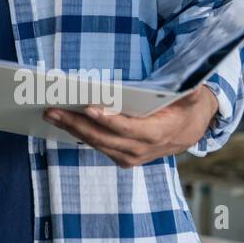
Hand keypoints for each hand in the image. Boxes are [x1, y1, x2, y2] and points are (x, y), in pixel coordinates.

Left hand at [43, 84, 219, 167]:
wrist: (190, 130)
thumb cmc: (186, 108)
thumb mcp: (192, 97)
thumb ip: (190, 93)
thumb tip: (191, 86)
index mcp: (157, 133)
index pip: (128, 129)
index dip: (108, 120)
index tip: (88, 108)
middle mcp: (141, 149)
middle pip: (104, 138)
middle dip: (76, 124)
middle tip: (52, 110)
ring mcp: (130, 156)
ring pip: (96, 143)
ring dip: (71, 129)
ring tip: (50, 113)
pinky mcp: (122, 156)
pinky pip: (97, 146)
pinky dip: (78, 134)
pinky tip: (62, 121)